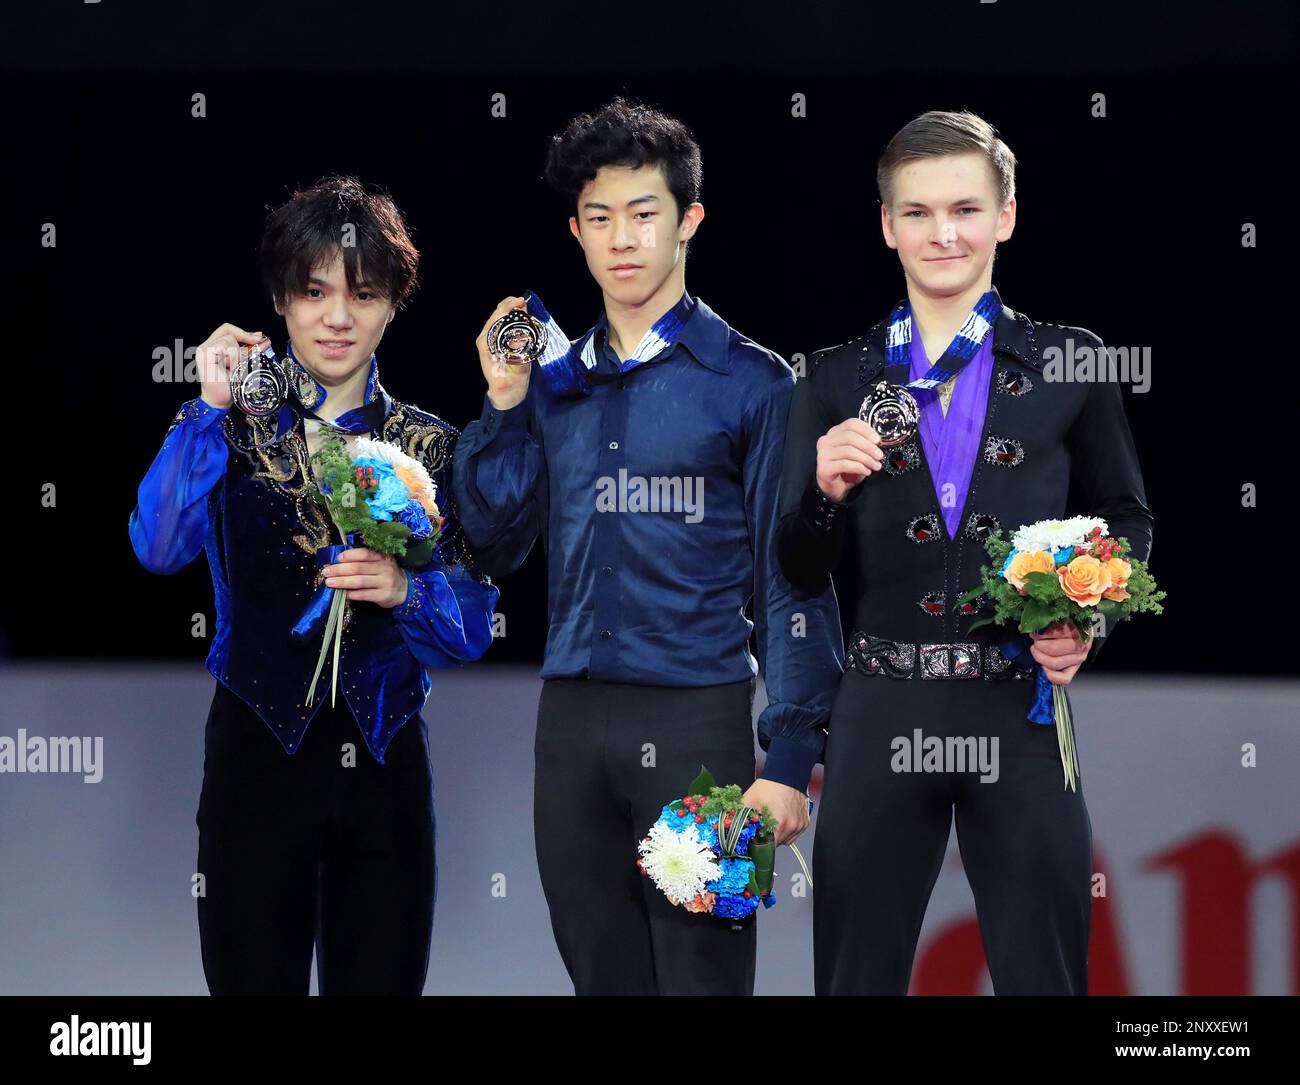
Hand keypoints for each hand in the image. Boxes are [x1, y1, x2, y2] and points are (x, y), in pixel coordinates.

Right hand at [196, 323, 268, 409]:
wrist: (221, 401)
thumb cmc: (231, 386)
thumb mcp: (244, 364)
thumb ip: (251, 350)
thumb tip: (263, 339)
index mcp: (213, 346)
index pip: (228, 329)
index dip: (244, 332)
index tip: (260, 338)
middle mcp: (205, 345)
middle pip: (229, 332)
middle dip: (243, 345)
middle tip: (247, 360)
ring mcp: (203, 350)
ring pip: (229, 340)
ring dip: (238, 356)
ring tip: (234, 369)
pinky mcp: (205, 355)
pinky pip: (225, 347)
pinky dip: (233, 358)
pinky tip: (230, 368)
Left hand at [322, 547, 409, 608]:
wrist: (404, 589)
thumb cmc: (385, 574)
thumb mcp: (380, 563)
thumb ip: (364, 561)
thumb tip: (338, 562)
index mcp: (382, 557)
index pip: (364, 553)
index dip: (349, 555)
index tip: (336, 558)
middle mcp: (385, 568)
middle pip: (358, 568)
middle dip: (339, 570)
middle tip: (326, 572)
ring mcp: (385, 582)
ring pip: (359, 581)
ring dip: (342, 582)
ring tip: (329, 582)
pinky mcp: (383, 596)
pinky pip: (363, 595)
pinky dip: (351, 594)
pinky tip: (342, 594)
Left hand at [477, 295, 532, 411]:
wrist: (505, 394)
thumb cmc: (510, 385)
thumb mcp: (517, 373)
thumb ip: (518, 359)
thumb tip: (519, 339)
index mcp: (487, 344)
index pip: (495, 320)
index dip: (507, 309)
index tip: (520, 303)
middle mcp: (485, 340)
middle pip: (495, 316)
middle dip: (508, 306)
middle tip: (523, 301)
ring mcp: (488, 340)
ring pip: (497, 318)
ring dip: (508, 309)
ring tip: (521, 303)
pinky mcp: (493, 342)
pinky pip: (500, 324)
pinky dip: (508, 316)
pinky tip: (517, 313)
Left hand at [741, 779, 809, 846]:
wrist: (787, 774)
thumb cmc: (770, 785)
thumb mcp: (750, 799)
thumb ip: (739, 815)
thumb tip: (731, 826)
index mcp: (779, 823)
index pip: (768, 847)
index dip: (759, 844)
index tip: (755, 838)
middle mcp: (792, 826)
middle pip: (777, 844)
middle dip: (768, 838)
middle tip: (762, 826)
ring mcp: (800, 825)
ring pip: (786, 840)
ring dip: (778, 835)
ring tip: (773, 820)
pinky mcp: (805, 822)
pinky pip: (794, 834)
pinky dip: (787, 830)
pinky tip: (782, 818)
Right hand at [815, 418, 884, 502]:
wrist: (836, 488)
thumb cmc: (847, 469)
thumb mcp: (857, 452)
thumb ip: (864, 443)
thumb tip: (877, 441)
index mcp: (834, 433)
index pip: (851, 423)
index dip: (866, 430)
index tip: (878, 440)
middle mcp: (826, 441)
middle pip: (850, 436)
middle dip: (868, 446)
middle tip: (879, 455)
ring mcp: (823, 454)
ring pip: (848, 451)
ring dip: (866, 458)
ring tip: (875, 465)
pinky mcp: (823, 468)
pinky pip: (844, 464)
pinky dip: (859, 467)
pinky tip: (866, 472)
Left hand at [1029, 621, 1091, 684]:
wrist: (1082, 633)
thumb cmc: (1069, 624)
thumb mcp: (1060, 618)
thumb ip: (1045, 621)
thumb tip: (1023, 626)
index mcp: (1079, 630)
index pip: (1058, 632)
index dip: (1041, 633)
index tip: (1033, 632)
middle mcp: (1081, 645)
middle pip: (1054, 649)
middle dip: (1039, 645)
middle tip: (1035, 642)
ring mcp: (1078, 658)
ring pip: (1055, 663)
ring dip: (1040, 657)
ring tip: (1036, 651)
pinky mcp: (1074, 669)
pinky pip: (1064, 678)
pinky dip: (1052, 676)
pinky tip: (1044, 668)